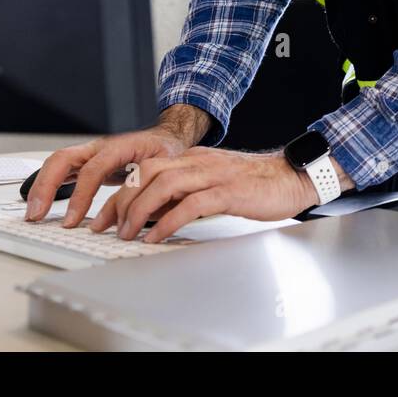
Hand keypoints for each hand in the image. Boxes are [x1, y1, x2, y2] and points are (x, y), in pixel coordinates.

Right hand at [24, 104, 211, 224]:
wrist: (166, 138)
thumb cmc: (165, 151)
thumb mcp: (163, 166)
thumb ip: (148, 185)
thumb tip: (139, 212)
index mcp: (119, 146)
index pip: (92, 170)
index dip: (80, 196)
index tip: (71, 220)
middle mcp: (99, 147)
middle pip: (63, 159)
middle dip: (45, 186)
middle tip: (36, 215)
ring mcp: (90, 153)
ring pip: (57, 163)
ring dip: (40, 186)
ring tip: (33, 213)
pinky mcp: (87, 162)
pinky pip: (62, 171)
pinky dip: (48, 186)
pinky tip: (41, 204)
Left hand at [89, 146, 319, 242]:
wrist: (292, 177)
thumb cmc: (255, 185)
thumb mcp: (212, 184)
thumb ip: (183, 194)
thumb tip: (151, 214)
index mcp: (192, 159)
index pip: (144, 169)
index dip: (120, 193)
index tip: (105, 216)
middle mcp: (199, 162)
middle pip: (146, 173)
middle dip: (120, 201)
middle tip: (106, 227)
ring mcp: (214, 175)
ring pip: (163, 185)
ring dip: (139, 211)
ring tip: (127, 235)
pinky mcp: (229, 192)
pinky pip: (190, 205)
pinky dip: (168, 222)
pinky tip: (156, 237)